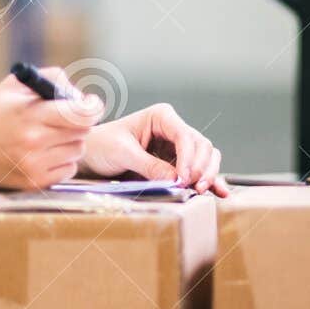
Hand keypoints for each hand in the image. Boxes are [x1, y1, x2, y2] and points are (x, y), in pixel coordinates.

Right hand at [0, 69, 105, 190]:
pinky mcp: (35, 183)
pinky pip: (69, 168)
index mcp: (31, 115)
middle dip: (78, 121)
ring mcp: (35, 165)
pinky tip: (43, 153)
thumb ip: (51, 79)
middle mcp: (34, 142)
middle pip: (83, 130)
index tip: (90, 104)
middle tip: (63, 118)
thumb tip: (80, 95)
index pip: (81, 114)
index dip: (92, 107)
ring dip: (70, 141)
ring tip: (48, 136)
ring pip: (78, 150)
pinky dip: (63, 160)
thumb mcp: (14, 86)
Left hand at [81, 103, 228, 195]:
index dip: (188, 158)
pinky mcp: (176, 163)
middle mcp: (174, 129)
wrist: (90, 155)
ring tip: (202, 191)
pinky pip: (198, 170)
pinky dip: (209, 179)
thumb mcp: (123, 153)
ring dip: (208, 174)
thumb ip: (149, 165)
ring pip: (206, 157)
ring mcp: (177, 147)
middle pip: (202, 146)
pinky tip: (220, 191)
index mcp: (162, 117)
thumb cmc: (102, 146)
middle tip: (194, 187)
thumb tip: (176, 179)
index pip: (185, 136)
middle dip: (201, 167)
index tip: (183, 179)